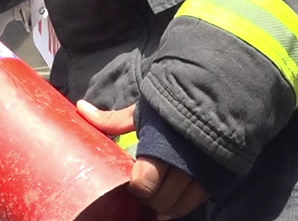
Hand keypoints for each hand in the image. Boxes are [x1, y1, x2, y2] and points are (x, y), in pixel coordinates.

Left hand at [76, 100, 209, 219]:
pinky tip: (174, 196)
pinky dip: (183, 203)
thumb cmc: (172, 100)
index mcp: (161, 146)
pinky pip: (197, 201)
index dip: (135, 187)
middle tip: (143, 188)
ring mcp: (203, 172)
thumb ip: (113, 119)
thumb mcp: (143, 108)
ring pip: (180, 206)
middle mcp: (184, 163)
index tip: (131, 179)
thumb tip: (80, 108)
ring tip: (158, 195)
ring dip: (166, 205)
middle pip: (161, 200)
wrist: (217, 91)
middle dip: (149, 198)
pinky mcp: (217, 176)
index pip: (144, 184)